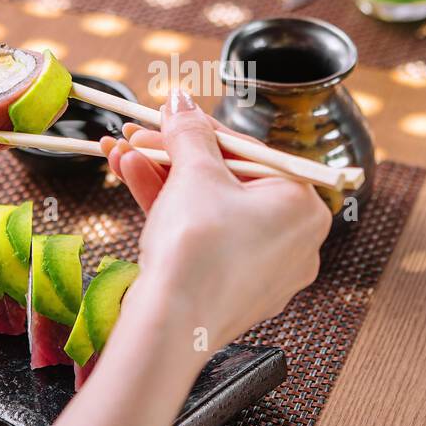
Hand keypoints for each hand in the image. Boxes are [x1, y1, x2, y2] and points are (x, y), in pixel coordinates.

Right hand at [102, 94, 330, 354]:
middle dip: (173, 156)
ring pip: (210, 210)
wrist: (173, 324)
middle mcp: (294, 240)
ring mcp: (265, 271)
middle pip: (227, 181)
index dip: (201, 130)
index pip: (249, 152)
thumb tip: (182, 101)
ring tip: (121, 156)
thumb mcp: (195, 173)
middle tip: (139, 136)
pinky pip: (206, 240)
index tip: (169, 115)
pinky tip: (134, 184)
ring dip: (162, 180)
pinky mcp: (234, 291)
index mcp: (304, 205)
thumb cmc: (198, 246)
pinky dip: (172, 214)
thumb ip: (190, 131)